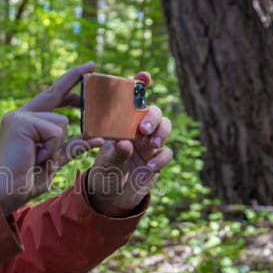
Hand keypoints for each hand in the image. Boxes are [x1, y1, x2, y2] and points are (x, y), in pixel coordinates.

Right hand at [0, 62, 104, 215]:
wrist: (4, 192)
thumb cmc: (25, 180)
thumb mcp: (54, 161)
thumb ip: (71, 148)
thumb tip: (95, 139)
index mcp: (26, 122)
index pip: (52, 98)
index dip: (69, 84)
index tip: (86, 70)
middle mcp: (20, 115)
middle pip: (55, 92)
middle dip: (74, 77)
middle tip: (91, 64)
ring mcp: (19, 116)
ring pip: (62, 122)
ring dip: (56, 147)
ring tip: (38, 158)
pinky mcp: (21, 122)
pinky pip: (55, 131)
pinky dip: (51, 149)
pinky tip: (35, 157)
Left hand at [86, 71, 172, 215]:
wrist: (112, 196)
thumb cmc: (105, 171)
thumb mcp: (106, 161)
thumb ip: (116, 152)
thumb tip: (125, 143)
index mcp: (122, 122)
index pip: (132, 99)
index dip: (140, 84)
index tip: (144, 77)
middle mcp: (138, 128)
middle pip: (154, 111)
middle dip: (152, 116)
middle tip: (144, 129)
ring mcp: (150, 143)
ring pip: (166, 127)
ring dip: (161, 132)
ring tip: (152, 143)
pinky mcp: (158, 159)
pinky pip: (166, 152)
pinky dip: (160, 158)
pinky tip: (148, 167)